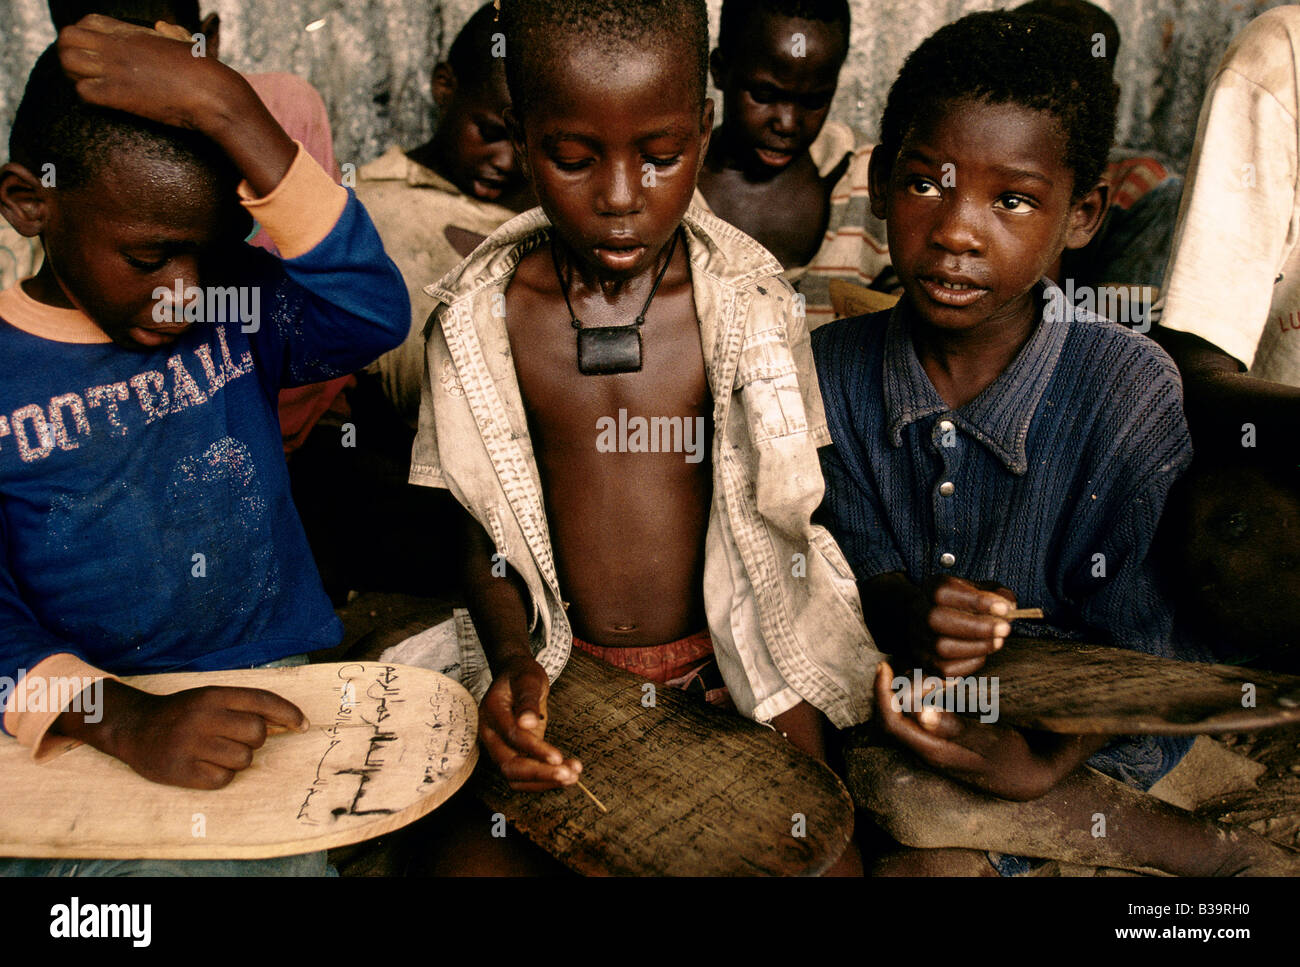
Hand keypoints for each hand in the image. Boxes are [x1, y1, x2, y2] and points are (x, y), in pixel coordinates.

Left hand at [57, 15, 231, 131]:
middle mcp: (118, 47)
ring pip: (67, 63)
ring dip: (75, 77)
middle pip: (66, 39)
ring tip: (95, 88)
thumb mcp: (187, 43)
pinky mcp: (117, 94)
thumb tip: (163, 26)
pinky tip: (107, 103)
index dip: (84, 38)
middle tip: (88, 74)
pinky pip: (82, 92)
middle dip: (71, 56)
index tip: (96, 55)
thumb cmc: (206, 72)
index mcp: (133, 33)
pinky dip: (90, 99)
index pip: (85, 22)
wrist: (214, 95)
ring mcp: (115, 69)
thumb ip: (171, 33)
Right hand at [62, 681, 308, 788]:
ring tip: (215, 752)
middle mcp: (203, 717)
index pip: (263, 701)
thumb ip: (245, 706)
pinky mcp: (182, 771)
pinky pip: (224, 779)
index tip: (304, 725)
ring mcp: (191, 745)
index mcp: (213, 695)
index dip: (289, 713)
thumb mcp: (210, 699)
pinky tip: (204, 766)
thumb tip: (289, 722)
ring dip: (238, 759)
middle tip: (236, 739)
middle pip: (258, 733)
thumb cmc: (182, 713)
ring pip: (244, 759)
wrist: (134, 727)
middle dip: (255, 739)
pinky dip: (221, 776)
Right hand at [478, 654, 581, 790]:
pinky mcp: (513, 754)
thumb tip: (527, 723)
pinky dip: (544, 779)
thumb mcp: (528, 679)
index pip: (511, 737)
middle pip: (508, 766)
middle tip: (568, 774)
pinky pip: (524, 775)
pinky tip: (568, 774)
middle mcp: (490, 734)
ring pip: (515, 777)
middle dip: (539, 774)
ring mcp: (499, 747)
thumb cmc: (522, 675)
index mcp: (491, 712)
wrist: (515, 677)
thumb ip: (527, 699)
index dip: (534, 749)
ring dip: (543, 781)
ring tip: (573, 776)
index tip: (558, 757)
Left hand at [874, 661, 1058, 800]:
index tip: (884, 667)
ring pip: (901, 716)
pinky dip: (916, 696)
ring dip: (904, 690)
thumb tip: (922, 713)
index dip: (881, 694)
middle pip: (889, 718)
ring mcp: (931, 747)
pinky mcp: (939, 741)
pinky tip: (932, 681)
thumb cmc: (1012, 755)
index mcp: (932, 751)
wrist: (1026, 775)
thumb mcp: (990, 740)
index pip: (890, 723)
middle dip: (891, 689)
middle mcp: (925, 752)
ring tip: (921, 671)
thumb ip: (955, 727)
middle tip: (906, 665)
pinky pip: (914, 716)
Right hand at [904, 576, 1014, 676]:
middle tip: (1004, 629)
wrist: (938, 622)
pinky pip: (945, 668)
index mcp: (931, 588)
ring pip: (941, 647)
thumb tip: (1009, 608)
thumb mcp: (980, 592)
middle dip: (976, 627)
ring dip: (976, 646)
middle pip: (937, 619)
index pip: (944, 591)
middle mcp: (918, 611)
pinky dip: (969, 663)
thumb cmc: (964, 606)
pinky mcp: (924, 660)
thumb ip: (996, 596)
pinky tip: (982, 654)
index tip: (1004, 608)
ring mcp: (918, 638)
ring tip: (998, 642)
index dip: (975, 601)